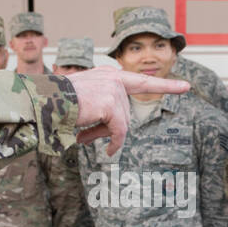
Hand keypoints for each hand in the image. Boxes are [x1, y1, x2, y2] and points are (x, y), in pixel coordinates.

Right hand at [66, 66, 189, 154]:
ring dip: (105, 135)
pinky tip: (108, 150)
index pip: (141, 81)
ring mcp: (112, 89)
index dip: (165, 84)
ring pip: (122, 123)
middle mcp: (113, 78)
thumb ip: (102, 112)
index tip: (186, 87)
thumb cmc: (55, 105)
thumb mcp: (84, 105)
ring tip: (82, 136)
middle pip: (126, 113)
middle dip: (109, 129)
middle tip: (86, 137)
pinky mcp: (110, 103)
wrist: (41, 102)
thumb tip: (114, 136)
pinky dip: (115, 142)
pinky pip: (119, 130)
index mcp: (107, 75)